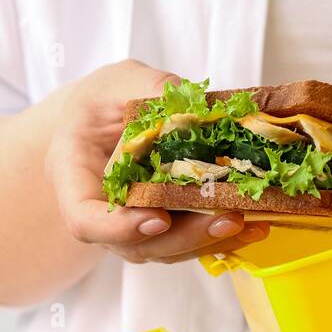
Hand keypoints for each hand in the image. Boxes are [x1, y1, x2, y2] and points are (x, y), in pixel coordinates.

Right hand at [43, 59, 268, 263]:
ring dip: (211, 240)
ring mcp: (133, 229)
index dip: (119, 228)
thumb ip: (145, 88)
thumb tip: (190, 102)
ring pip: (169, 249)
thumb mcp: (115, 82)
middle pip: (138, 244)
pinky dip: (222, 236)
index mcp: (74, 181)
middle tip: (227, 219)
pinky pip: (188, 241)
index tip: (156, 219)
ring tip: (251, 223)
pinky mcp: (163, 230)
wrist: (101, 124)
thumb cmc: (100, 104)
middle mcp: (103, 217)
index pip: (86, 221)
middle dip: (185, 237)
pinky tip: (257, 224)